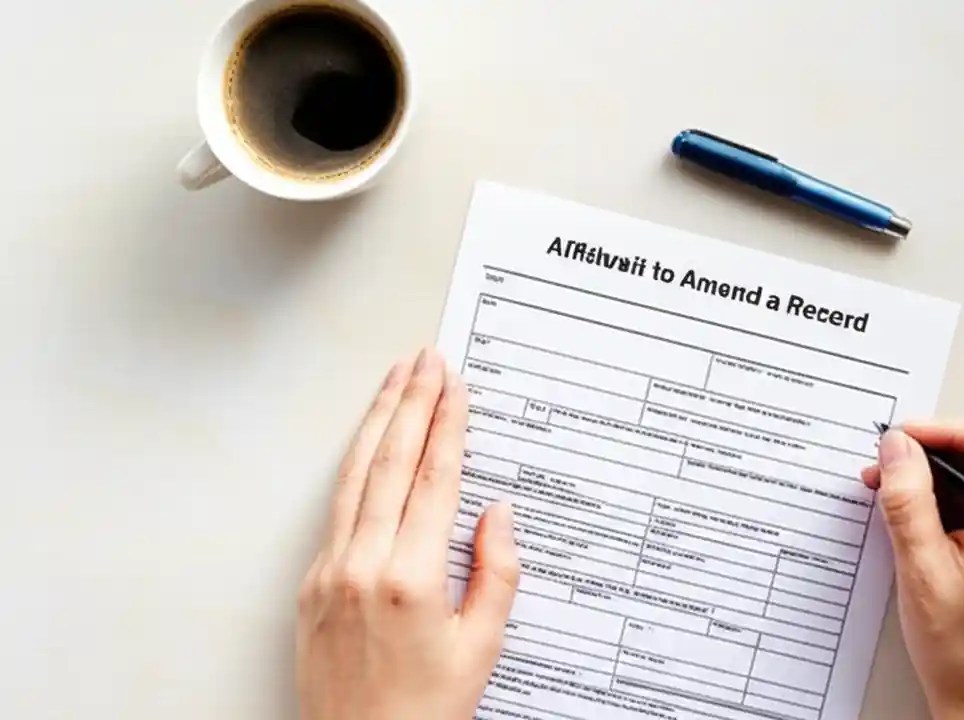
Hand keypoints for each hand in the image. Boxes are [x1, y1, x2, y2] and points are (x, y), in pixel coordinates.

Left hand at [296, 349, 519, 719]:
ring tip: (393, 381)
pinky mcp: (313, 584)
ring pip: (354, 477)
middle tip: (425, 361)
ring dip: (377, 421)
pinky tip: (368, 444)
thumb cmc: (423, 713)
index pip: (433, 479)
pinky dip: (356, 464)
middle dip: (410, 403)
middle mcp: (362, 567)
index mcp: (410, 580)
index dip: (446, 425)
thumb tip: (495, 514)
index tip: (454, 386)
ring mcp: (330, 572)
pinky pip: (337, 507)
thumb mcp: (482, 647)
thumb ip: (496, 573)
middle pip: (389, 463)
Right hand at [861, 417, 963, 719]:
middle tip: (882, 467)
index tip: (902, 439)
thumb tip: (895, 447)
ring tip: (885, 493)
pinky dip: (940, 499)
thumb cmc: (962, 651)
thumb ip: (907, 502)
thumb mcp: (922, 570)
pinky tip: (907, 514)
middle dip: (931, 452)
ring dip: (930, 477)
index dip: (948, 429)